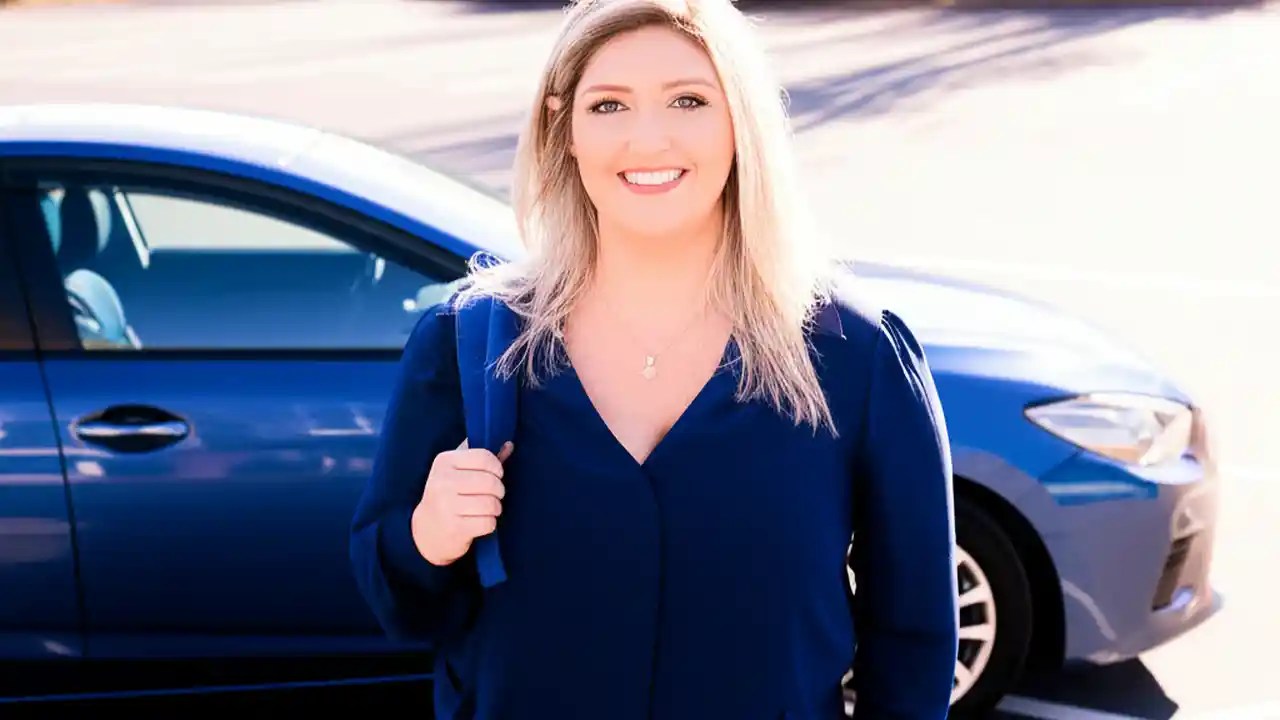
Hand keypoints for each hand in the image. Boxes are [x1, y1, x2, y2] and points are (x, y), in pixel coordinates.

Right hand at [411, 439, 512, 566]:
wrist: (425, 530)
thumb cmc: (448, 496)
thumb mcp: (458, 472)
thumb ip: (483, 459)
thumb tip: (509, 445)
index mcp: (444, 462)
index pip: (484, 457)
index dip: (497, 468)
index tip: (495, 475)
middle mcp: (442, 482)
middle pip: (490, 482)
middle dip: (498, 491)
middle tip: (492, 495)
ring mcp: (446, 506)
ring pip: (491, 504)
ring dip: (495, 508)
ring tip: (486, 509)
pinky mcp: (454, 528)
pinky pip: (488, 523)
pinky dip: (489, 524)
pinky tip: (479, 522)